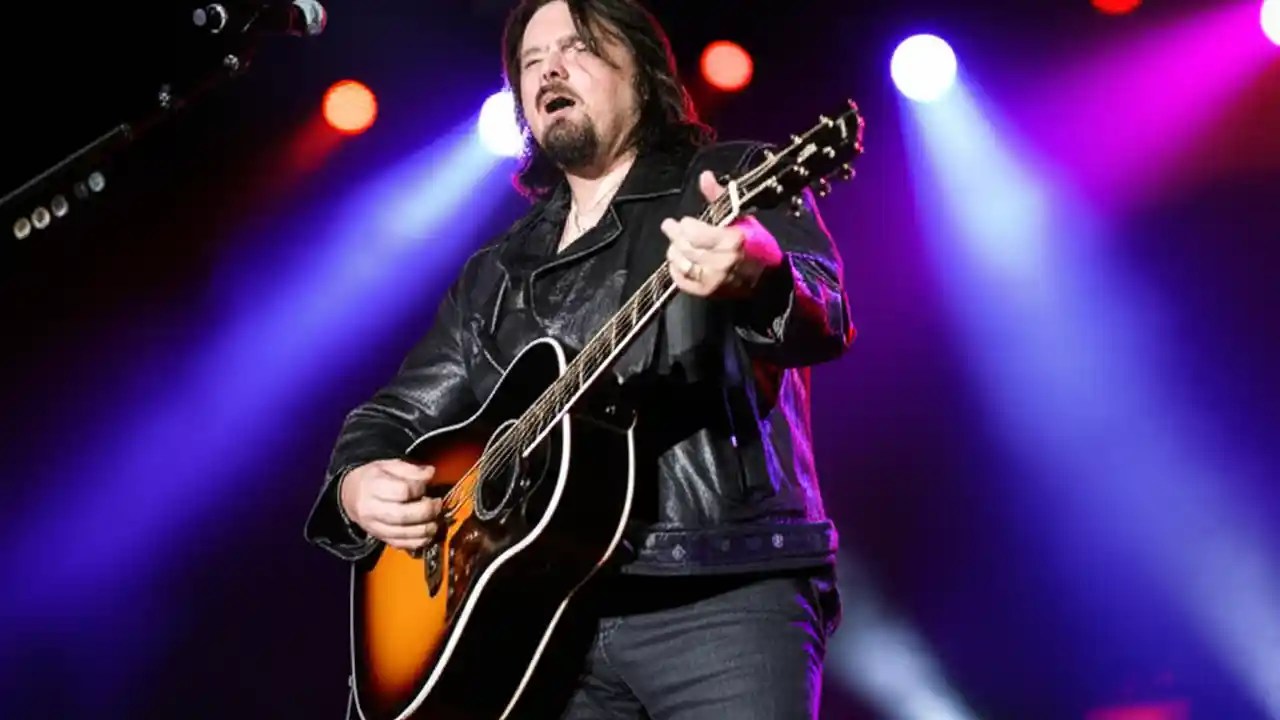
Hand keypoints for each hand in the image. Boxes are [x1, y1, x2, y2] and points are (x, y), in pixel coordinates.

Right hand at [340, 459, 443, 550]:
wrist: (350, 496)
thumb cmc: (373, 478)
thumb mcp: (388, 465)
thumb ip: (411, 470)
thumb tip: (431, 474)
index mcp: (374, 486)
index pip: (402, 491)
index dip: (420, 489)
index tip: (427, 485)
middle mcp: (372, 509)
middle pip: (404, 516)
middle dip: (427, 511)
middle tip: (437, 504)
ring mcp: (375, 527)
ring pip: (404, 534)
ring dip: (426, 529)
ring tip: (436, 519)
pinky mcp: (381, 538)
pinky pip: (402, 545)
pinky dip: (419, 541)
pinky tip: (428, 532)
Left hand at [662, 170, 783, 298]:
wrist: (767, 278)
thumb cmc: (755, 244)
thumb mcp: (741, 217)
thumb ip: (719, 198)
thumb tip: (704, 176)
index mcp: (732, 240)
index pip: (694, 232)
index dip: (685, 225)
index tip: (684, 220)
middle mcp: (722, 262)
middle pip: (685, 247)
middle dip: (674, 234)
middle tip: (669, 226)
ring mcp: (714, 279)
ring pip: (682, 263)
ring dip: (674, 252)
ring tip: (674, 244)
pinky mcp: (708, 292)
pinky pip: (682, 282)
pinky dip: (675, 271)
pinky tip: (676, 262)